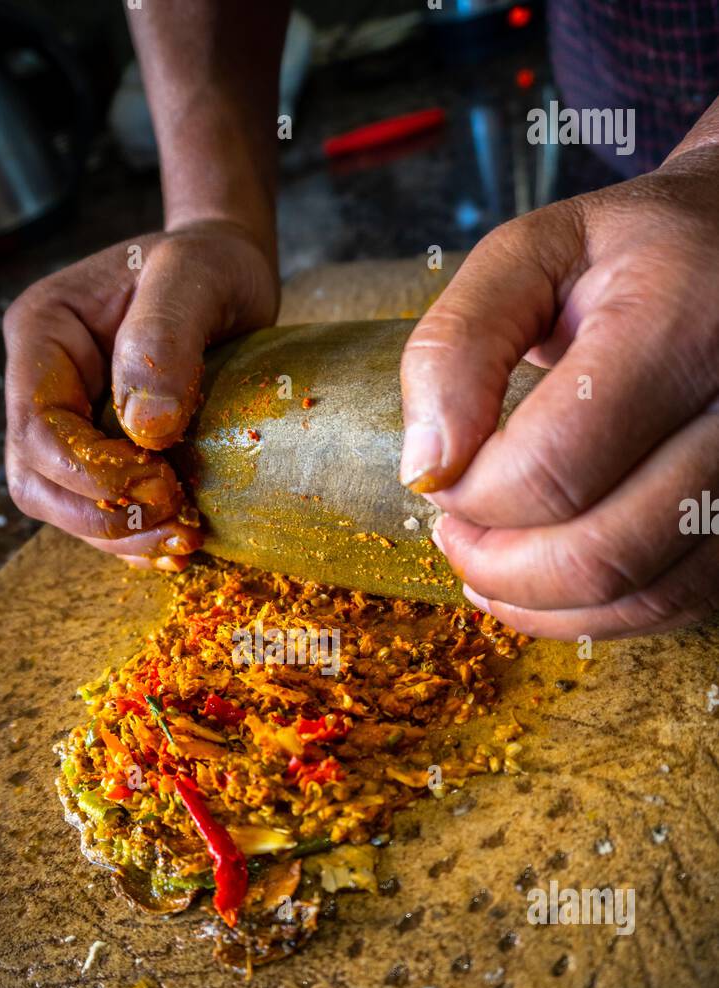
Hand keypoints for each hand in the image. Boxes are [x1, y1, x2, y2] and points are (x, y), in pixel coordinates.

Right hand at [4, 220, 278, 570]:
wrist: (230, 275)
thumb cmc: (209, 265)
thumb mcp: (193, 276)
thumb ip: (164, 340)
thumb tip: (147, 429)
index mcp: (43, 333)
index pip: (37, 426)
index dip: (91, 471)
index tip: (161, 480)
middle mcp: (43, 383)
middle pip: (36, 479)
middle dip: (101, 513)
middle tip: (175, 519)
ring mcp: (68, 422)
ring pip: (62, 507)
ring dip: (119, 535)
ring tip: (183, 538)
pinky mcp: (102, 453)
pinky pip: (98, 511)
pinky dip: (134, 538)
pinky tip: (178, 543)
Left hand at [399, 144, 718, 637]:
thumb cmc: (631, 255)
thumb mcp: (530, 256)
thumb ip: (457, 347)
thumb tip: (425, 468)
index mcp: (679, 327)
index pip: (551, 470)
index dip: (473, 496)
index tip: (441, 476)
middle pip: (599, 554)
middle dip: (498, 565)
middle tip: (455, 534)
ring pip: (639, 597)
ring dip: (538, 601)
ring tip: (485, 564)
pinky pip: (671, 605)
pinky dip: (591, 614)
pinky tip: (541, 583)